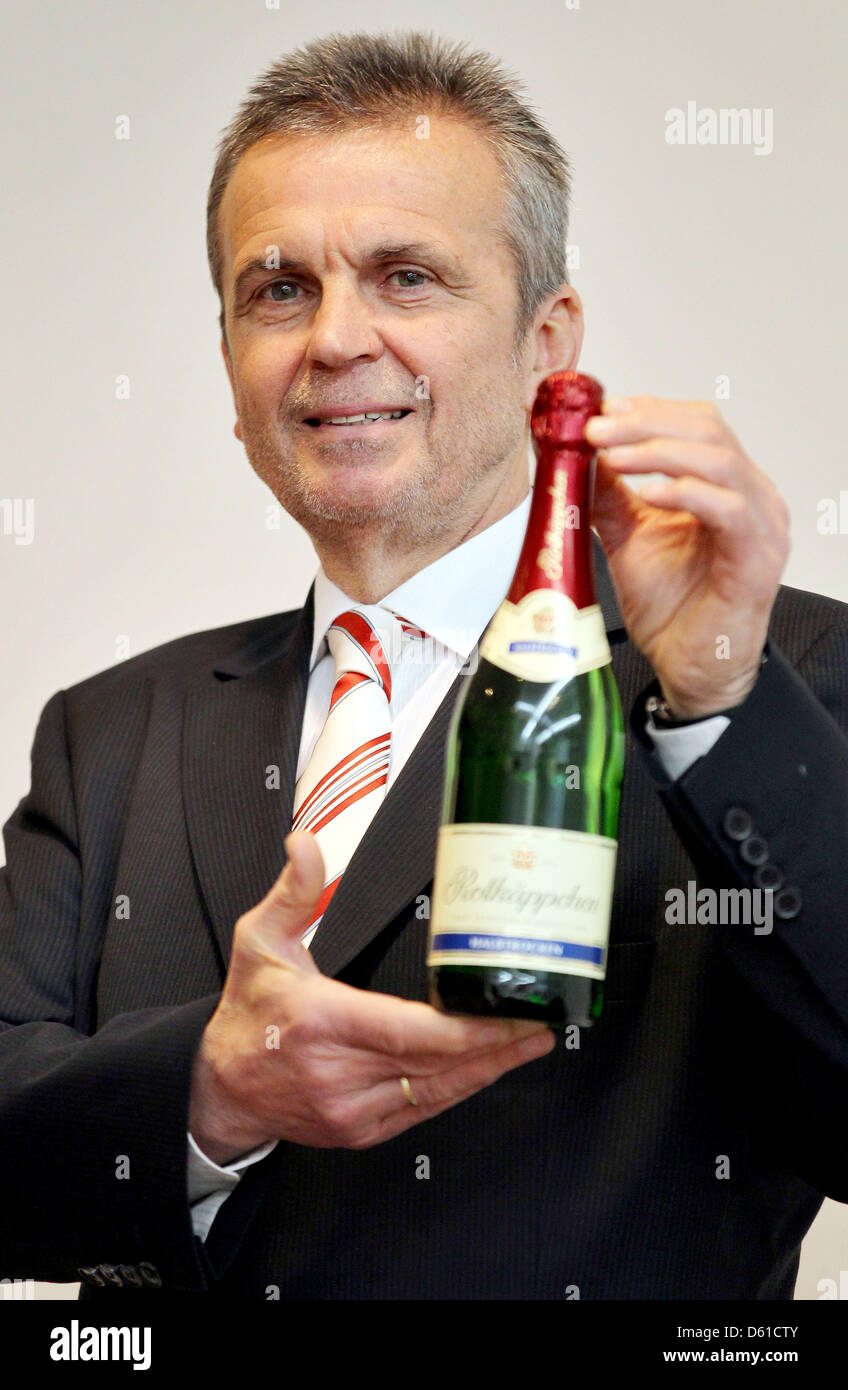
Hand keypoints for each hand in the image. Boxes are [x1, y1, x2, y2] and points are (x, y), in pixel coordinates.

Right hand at [189, 832, 554, 1164]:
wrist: (220, 1087)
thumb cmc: (247, 1012)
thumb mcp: (260, 941)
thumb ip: (294, 890)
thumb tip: (306, 842)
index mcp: (322, 1022)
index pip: (410, 1032)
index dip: (468, 1029)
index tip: (508, 1014)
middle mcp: (339, 1073)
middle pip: (437, 1062)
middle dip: (497, 1043)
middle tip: (541, 1021)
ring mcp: (352, 1109)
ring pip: (437, 1090)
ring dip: (490, 1068)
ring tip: (532, 1043)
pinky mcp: (360, 1131)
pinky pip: (422, 1110)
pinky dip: (459, 1089)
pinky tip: (488, 1069)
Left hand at [584, 396, 790, 716]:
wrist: (691, 669)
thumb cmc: (674, 610)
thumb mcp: (629, 538)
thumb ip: (611, 495)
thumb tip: (578, 453)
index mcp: (728, 484)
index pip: (696, 423)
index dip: (648, 410)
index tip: (599, 411)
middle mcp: (752, 497)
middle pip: (708, 430)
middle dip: (645, 423)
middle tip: (596, 429)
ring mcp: (761, 525)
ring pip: (718, 460)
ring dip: (657, 451)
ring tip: (611, 455)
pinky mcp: (756, 558)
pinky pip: (727, 509)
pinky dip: (683, 492)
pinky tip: (646, 493)